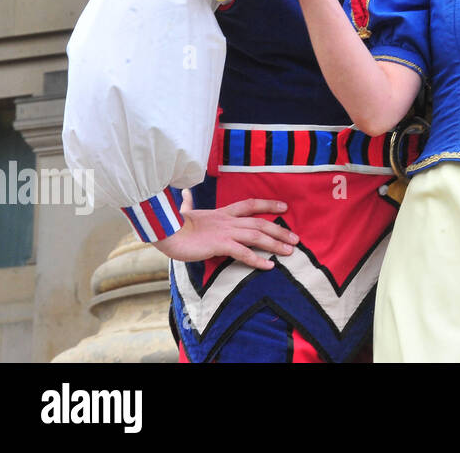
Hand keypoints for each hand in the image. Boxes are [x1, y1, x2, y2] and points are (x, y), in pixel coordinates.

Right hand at [152, 192, 298, 270]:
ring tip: (290, 252)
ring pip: (257, 236)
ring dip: (275, 244)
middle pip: (260, 222)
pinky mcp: (219, 245)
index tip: (284, 207)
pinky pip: (243, 252)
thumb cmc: (171, 224)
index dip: (268, 204)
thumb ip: (187, 204)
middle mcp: (227, 221)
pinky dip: (257, 259)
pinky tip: (269, 266)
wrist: (163, 230)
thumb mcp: (184, 212)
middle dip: (280, 231)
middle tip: (296, 239)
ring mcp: (224, 232)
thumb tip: (184, 193)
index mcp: (222, 213)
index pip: (250, 204)